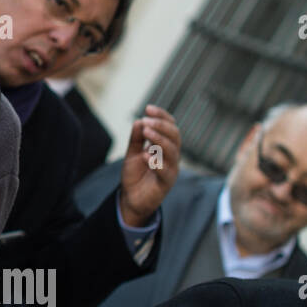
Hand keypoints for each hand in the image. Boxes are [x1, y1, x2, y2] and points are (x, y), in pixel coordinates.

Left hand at [119, 104, 181, 225]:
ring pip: (173, 151)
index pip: (170, 127)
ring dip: (159, 139)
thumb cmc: (135, 174)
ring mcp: (170, 169)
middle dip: (161, 126)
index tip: (148, 108)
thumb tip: (140, 121)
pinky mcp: (166, 183)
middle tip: (146, 120)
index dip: (162, 117)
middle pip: (175, 136)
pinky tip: (145, 156)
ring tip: (146, 132)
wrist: (131, 198)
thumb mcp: (132, 152)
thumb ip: (136, 138)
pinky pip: (166, 171)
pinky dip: (156, 162)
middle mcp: (171, 156)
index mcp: (165, 147)